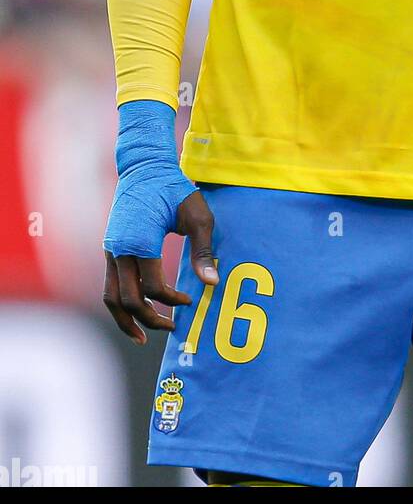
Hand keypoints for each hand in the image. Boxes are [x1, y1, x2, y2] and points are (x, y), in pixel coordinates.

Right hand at [103, 190, 217, 344]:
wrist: (144, 166)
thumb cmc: (174, 189)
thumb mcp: (197, 216)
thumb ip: (203, 251)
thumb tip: (213, 284)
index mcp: (141, 241)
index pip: (153, 288)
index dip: (173, 300)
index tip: (191, 300)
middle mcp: (120, 250)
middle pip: (128, 300)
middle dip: (149, 319)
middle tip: (172, 327)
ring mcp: (111, 250)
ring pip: (110, 298)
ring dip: (126, 321)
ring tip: (142, 337)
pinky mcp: (110, 249)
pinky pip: (109, 285)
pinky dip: (118, 304)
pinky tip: (133, 312)